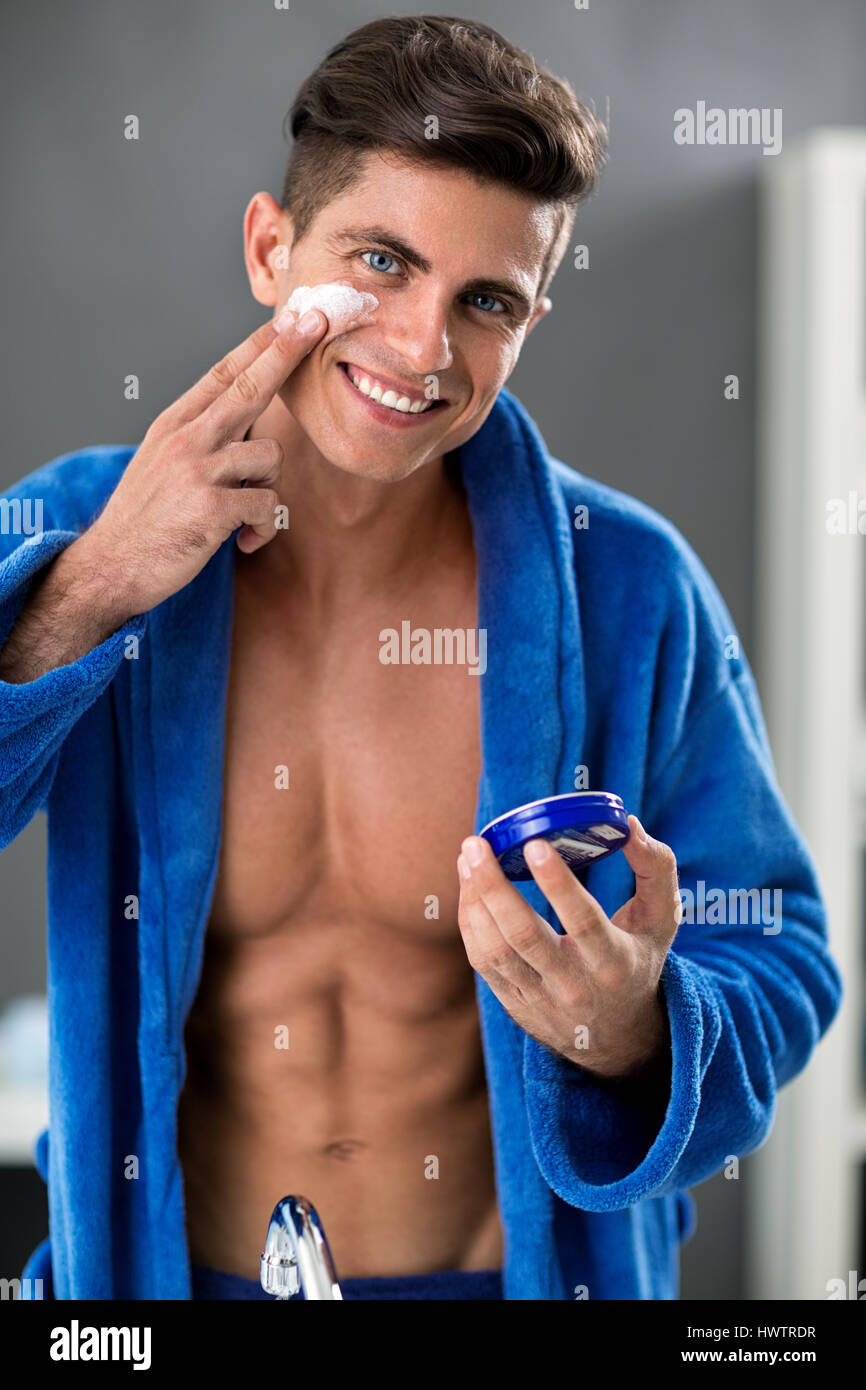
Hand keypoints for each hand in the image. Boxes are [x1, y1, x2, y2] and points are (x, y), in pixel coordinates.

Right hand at [76, 308, 327, 617]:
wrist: (112, 567)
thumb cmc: (145, 520)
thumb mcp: (161, 464)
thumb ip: (200, 440)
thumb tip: (247, 425)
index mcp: (174, 425)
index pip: (225, 374)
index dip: (261, 345)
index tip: (290, 319)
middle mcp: (186, 438)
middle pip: (250, 386)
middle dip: (287, 353)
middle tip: (317, 323)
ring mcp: (197, 470)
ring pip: (271, 457)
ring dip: (269, 491)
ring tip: (245, 517)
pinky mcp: (211, 506)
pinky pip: (268, 506)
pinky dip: (264, 529)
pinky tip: (243, 543)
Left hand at [456, 815, 679, 1080]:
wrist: (616, 1034)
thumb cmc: (637, 958)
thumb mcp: (662, 919)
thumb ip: (656, 868)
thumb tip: (629, 824)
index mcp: (614, 962)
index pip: (583, 922)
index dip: (557, 883)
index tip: (534, 844)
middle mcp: (574, 985)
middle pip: (525, 935)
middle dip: (494, 887)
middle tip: (476, 844)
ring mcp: (539, 997)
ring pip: (495, 949)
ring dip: (474, 899)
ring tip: (468, 857)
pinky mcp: (513, 1002)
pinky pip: (482, 961)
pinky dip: (470, 920)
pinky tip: (468, 886)